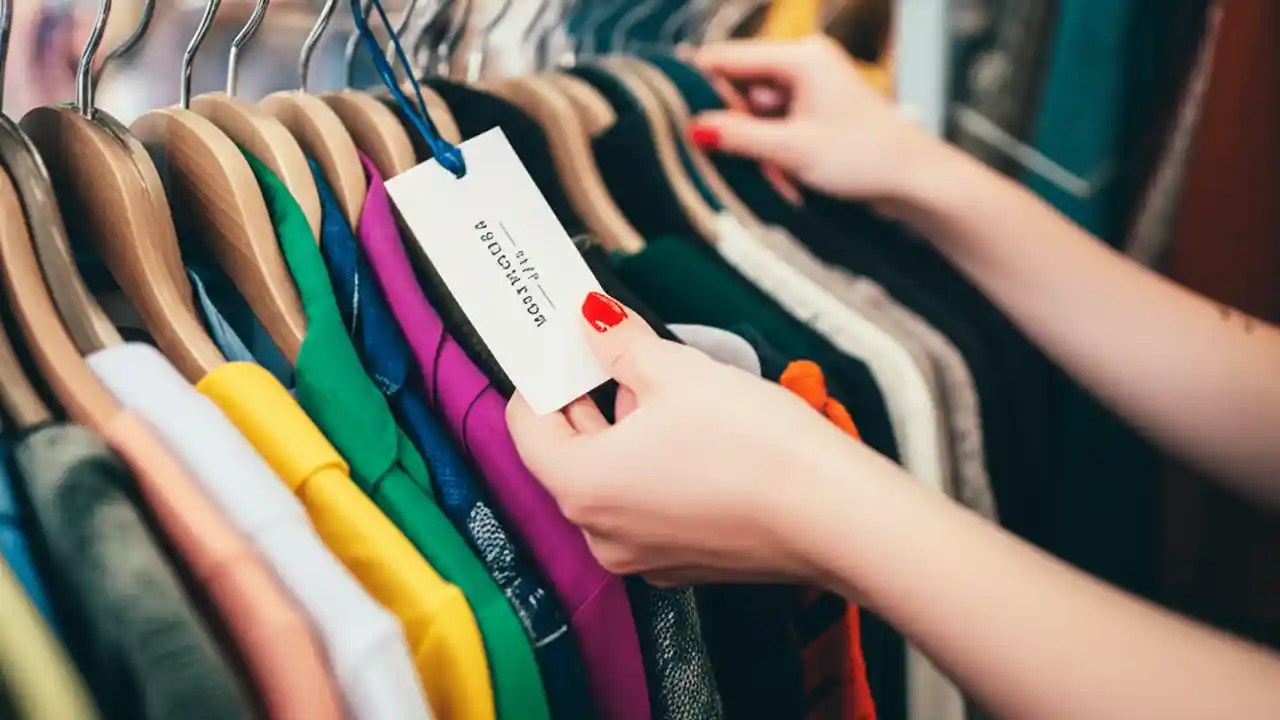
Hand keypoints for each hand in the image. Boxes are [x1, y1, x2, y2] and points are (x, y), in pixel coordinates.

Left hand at [506, 291, 899, 586]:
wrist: (835, 514)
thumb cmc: (754, 445)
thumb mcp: (676, 373)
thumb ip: (619, 344)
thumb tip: (591, 318)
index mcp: (582, 488)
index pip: (527, 427)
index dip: (542, 378)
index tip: (561, 346)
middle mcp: (601, 534)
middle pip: (567, 456)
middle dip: (584, 401)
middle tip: (606, 352)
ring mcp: (643, 557)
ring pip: (610, 482)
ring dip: (620, 433)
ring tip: (658, 388)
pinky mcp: (683, 563)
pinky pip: (646, 508)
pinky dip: (652, 469)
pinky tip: (689, 435)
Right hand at [687, 36, 942, 200]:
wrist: (914, 179)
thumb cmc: (867, 157)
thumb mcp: (793, 150)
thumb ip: (739, 136)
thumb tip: (694, 127)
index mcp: (801, 57)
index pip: (727, 57)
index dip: (702, 88)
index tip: (685, 121)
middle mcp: (804, 63)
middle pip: (740, 88)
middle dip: (740, 130)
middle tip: (753, 162)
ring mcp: (810, 86)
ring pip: (756, 113)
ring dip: (759, 148)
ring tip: (782, 176)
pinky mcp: (814, 110)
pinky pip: (775, 125)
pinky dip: (775, 152)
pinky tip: (790, 175)